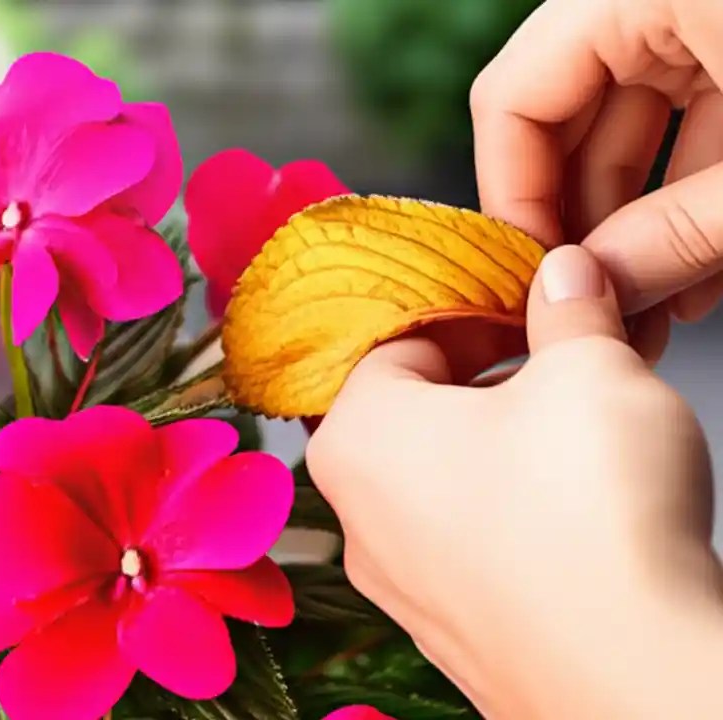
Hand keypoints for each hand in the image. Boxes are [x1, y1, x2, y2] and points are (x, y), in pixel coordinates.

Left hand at [307, 246, 722, 718]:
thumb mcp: (588, 370)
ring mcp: (400, 585)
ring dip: (506, 447)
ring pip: (443, 483)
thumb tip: (563, 276)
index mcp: (355, 436)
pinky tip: (576, 516)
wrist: (634, 677)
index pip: (394, 338)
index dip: (470, 307)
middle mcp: (356, 515)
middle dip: (491, 379)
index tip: (527, 304)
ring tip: (581, 440)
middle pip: (412, 413)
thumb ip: (567, 308)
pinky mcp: (450, 632)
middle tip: (564, 365)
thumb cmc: (590, 519)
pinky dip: (515, 517)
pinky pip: (470, 548)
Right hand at [472, 0, 722, 356]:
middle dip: (576, 222)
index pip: (512, 96)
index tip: (534, 279)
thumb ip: (680, 231)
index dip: (511, 197)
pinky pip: (684, 116)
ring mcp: (697, 15)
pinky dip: (682, 192)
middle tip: (588, 307)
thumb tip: (594, 290)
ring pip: (623, 125)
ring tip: (648, 308)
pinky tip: (692, 269)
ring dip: (631, 223)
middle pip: (560, 115)